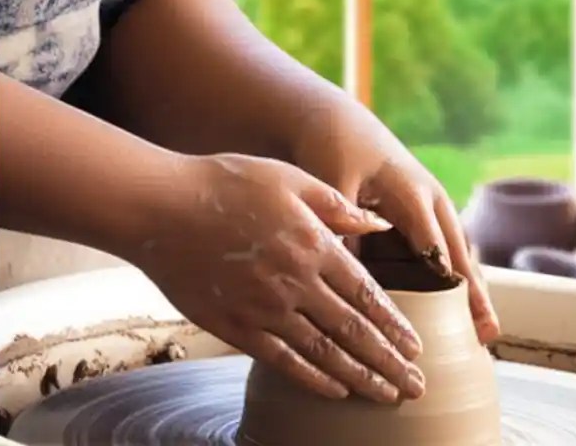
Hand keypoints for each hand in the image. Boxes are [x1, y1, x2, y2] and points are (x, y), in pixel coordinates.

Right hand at [128, 153, 425, 402]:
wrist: (158, 206)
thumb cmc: (227, 183)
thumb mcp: (292, 179)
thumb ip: (338, 206)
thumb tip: (380, 225)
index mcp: (315, 246)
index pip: (367, 296)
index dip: (394, 326)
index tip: (417, 347)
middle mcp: (295, 283)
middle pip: (353, 332)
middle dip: (389, 363)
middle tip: (416, 386)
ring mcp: (263, 308)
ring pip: (323, 353)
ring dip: (360, 378)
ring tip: (388, 396)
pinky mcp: (232, 325)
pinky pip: (281, 360)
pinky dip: (312, 378)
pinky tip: (336, 391)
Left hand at [290, 101, 499, 343]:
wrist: (337, 122)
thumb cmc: (335, 148)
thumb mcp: (334, 180)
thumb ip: (343, 220)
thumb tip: (347, 266)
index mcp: (414, 193)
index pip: (436, 244)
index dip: (447, 278)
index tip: (458, 312)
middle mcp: (433, 201)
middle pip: (460, 254)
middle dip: (475, 293)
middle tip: (488, 332)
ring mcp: (433, 206)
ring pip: (460, 253)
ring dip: (472, 289)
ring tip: (484, 329)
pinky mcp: (424, 212)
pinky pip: (447, 249)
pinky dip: (456, 276)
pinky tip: (459, 307)